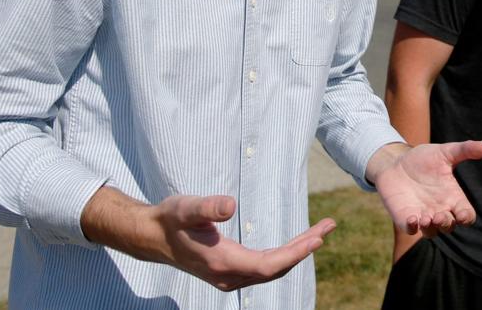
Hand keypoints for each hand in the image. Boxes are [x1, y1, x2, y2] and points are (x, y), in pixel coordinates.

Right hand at [83, 188, 335, 291]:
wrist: (152, 236)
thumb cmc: (170, 219)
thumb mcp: (186, 207)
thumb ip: (207, 207)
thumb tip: (230, 205)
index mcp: (221, 262)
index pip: (268, 264)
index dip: (295, 254)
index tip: (318, 238)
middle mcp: (227, 275)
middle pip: (275, 269)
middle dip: (304, 249)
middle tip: (329, 226)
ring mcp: (228, 276)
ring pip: (271, 270)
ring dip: (297, 252)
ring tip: (320, 232)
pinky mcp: (229, 271)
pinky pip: (264, 268)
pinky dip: (283, 256)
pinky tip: (297, 244)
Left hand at [370, 140, 481, 236]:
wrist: (396, 162)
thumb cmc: (424, 159)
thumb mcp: (445, 152)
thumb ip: (465, 150)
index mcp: (453, 197)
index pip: (466, 214)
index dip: (466, 218)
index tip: (463, 215)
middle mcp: (440, 210)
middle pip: (449, 226)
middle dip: (446, 224)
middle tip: (439, 216)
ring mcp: (423, 216)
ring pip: (432, 232)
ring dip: (431, 228)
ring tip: (426, 218)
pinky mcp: (405, 218)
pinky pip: (411, 230)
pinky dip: (412, 227)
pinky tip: (412, 219)